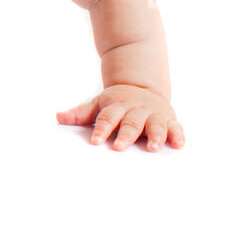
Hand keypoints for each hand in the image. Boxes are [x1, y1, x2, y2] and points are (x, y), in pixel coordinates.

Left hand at [57, 84, 185, 151]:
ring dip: (154, 136)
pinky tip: (177, 144)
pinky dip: (177, 135)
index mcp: (117, 106)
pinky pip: (175, 127)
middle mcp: (136, 110)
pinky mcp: (168, 119)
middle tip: (119, 148)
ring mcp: (153, 114)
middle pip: (130, 123)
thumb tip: (58, 117)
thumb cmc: (116, 102)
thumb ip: (79, 113)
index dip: (101, 129)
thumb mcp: (97, 103)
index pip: (107, 118)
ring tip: (152, 148)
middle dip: (125, 135)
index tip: (94, 141)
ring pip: (154, 125)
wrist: (142, 86)